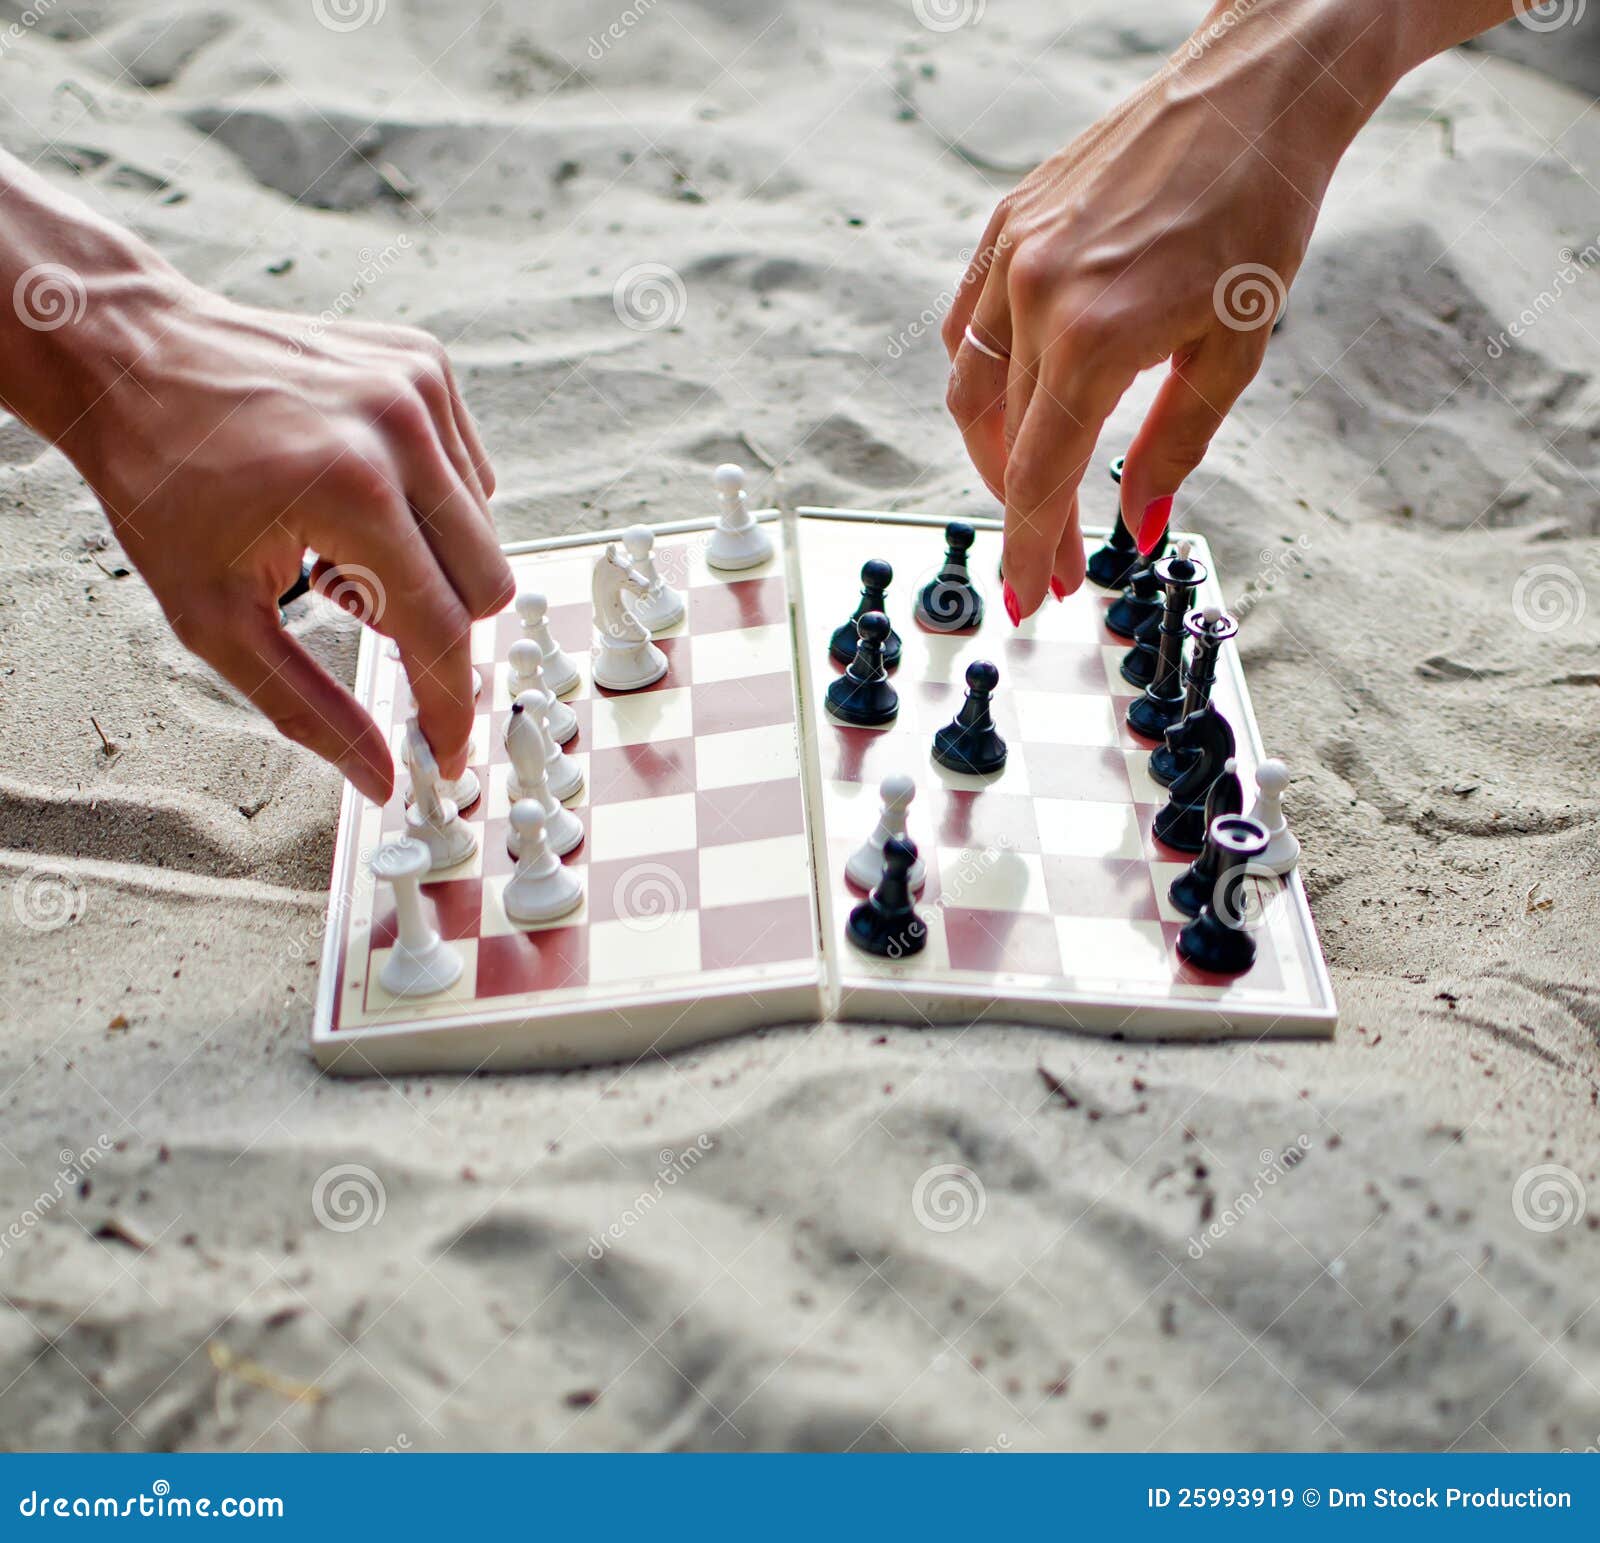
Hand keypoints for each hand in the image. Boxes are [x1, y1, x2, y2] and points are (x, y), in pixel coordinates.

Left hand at [68, 288, 510, 802]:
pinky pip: (471, 473)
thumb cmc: (161, 480)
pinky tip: (358, 495)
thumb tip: (378, 776)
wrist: (128, 355)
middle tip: (349, 605)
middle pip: (487, 585)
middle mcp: (401, 429)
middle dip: (431, 622)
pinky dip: (428, 505)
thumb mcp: (215, 617)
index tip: (444, 751)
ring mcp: (419, 386)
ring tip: (338, 539)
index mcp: (351, 490)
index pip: (442, 630)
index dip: (447, 705)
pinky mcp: (425, 363)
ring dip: (427, 560)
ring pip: (484, 532)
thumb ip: (307, 708)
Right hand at [942, 0, 1405, 618]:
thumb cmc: (1259, 210)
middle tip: (1052, 556)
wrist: (1252, 92)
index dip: (1032, 541)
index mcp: (1097, 331)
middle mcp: (1037, 292)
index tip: (1031, 591)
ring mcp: (1012, 253)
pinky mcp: (1007, 225)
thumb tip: (1138, 521)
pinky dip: (979, 380)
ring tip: (1032, 489)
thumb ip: (1175, 446)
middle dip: (1023, 510)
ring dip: (994, 453)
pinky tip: (1009, 405)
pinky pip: (966, 325)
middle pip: (1001, 439)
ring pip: (969, 387)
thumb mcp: (1235, 351)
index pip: (1042, 471)